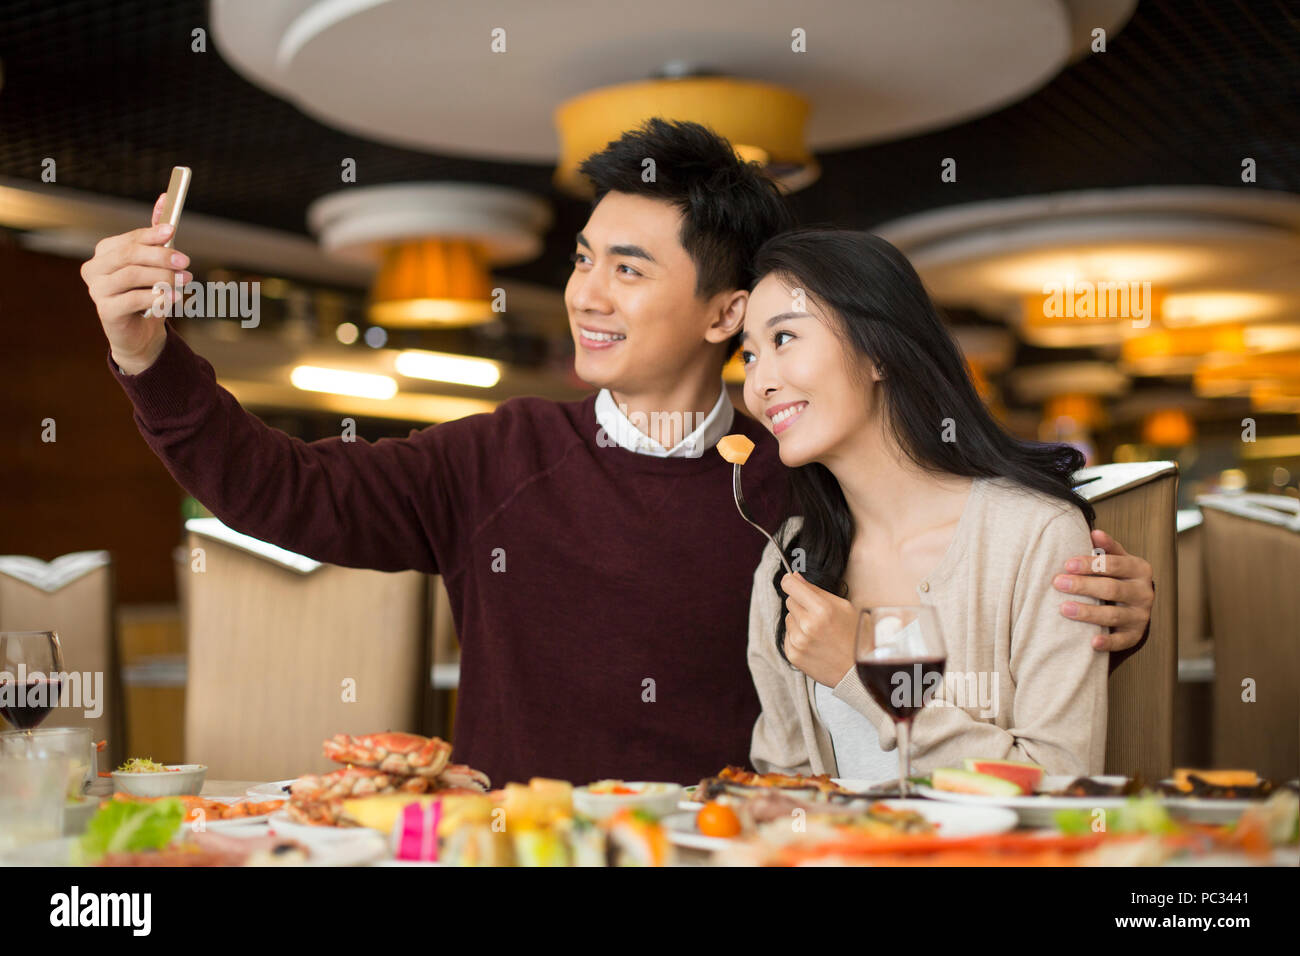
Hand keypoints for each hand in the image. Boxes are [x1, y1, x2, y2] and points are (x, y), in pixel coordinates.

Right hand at [79, 192, 192, 374]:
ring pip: (131, 276)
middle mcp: (95, 268)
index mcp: (106, 252)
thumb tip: (166, 198)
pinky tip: (173, 298)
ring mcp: (97, 290)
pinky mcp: (105, 311)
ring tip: (184, 281)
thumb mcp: (154, 264)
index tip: (172, 232)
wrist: (140, 333)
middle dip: (160, 256)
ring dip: (162, 277)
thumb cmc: (147, 293)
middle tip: (186, 262)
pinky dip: (156, 297)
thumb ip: (157, 234)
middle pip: (129, 255)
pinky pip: (132, 299)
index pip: (130, 239)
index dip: (152, 235)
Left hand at [780, 572, 858, 687]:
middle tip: (818, 615)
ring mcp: (799, 642)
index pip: (790, 586)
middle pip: (790, 601)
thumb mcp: (843, 607)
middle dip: (801, 604)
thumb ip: (816, 590)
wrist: (857, 669)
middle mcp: (808, 625)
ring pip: (788, 619)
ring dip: (799, 621)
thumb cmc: (854, 636)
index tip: (791, 581)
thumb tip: (794, 577)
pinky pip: (787, 636)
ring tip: (818, 632)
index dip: (790, 581)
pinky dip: (797, 637)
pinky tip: (814, 643)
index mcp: (822, 609)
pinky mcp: (793, 655)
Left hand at [1053, 528, 1153, 652]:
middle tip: (1058, 583)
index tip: (1066, 564)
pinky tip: (1092, 642)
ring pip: (1114, 615)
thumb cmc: (1118, 576)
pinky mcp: (1135, 634)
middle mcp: (1144, 592)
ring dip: (1088, 613)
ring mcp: (1141, 615)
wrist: (1135, 603)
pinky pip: (1122, 640)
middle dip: (1083, 586)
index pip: (1114, 564)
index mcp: (1139, 569)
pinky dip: (1108, 642)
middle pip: (1111, 589)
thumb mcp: (1116, 559)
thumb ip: (1106, 547)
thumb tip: (1095, 532)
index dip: (1090, 564)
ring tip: (1064, 609)